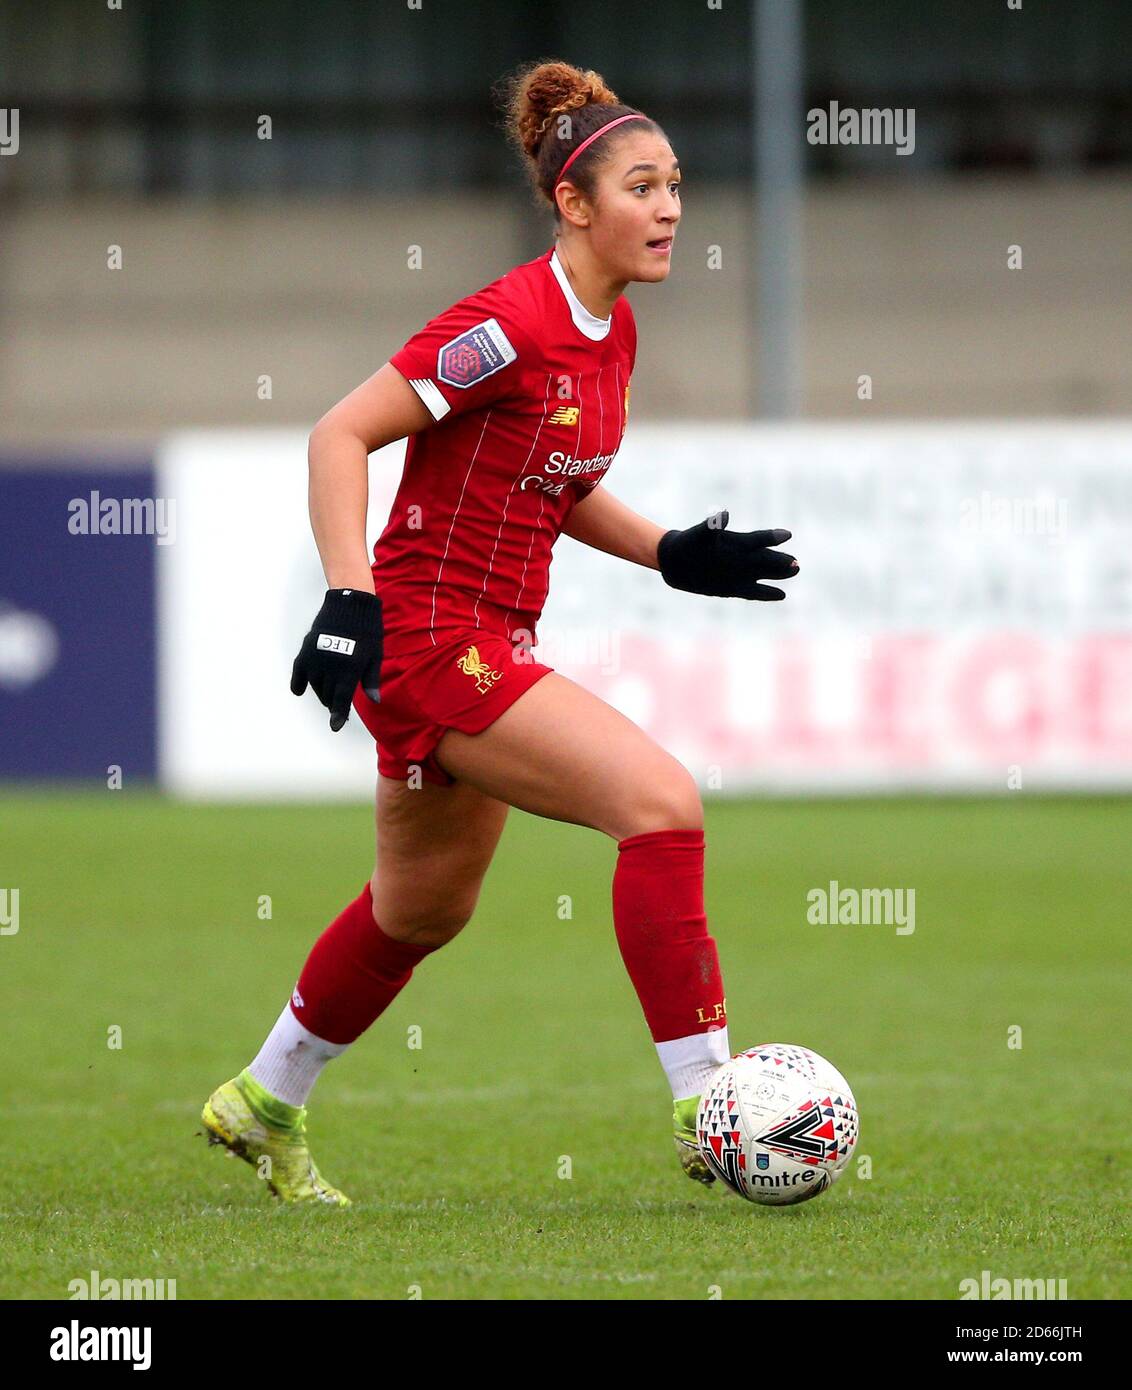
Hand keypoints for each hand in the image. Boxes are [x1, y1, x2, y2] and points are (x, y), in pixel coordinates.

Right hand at [290, 588, 382, 731]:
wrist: (350, 605)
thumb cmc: (367, 632)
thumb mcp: (374, 657)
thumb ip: (372, 680)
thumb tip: (374, 701)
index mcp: (349, 670)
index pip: (341, 699)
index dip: (338, 715)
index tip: (335, 726)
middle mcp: (331, 667)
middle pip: (328, 696)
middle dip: (334, 704)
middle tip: (338, 706)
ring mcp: (316, 659)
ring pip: (315, 687)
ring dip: (322, 693)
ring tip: (329, 693)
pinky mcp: (306, 651)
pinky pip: (298, 674)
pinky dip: (299, 684)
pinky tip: (300, 690)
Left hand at [656, 510, 797, 599]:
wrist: (675, 561)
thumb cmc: (688, 544)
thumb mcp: (699, 535)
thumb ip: (712, 526)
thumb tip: (723, 515)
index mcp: (736, 542)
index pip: (758, 539)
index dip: (771, 537)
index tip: (787, 535)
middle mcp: (740, 557)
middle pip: (765, 559)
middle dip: (780, 560)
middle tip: (796, 563)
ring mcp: (738, 573)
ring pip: (763, 573)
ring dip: (778, 574)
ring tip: (796, 570)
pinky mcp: (733, 588)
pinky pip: (753, 591)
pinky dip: (766, 593)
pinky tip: (781, 595)